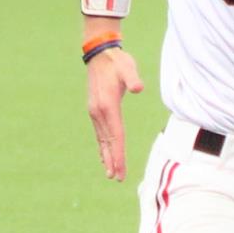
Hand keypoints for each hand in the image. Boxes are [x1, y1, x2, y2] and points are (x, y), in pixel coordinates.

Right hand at [86, 47, 144, 180]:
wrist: (100, 54)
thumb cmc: (118, 61)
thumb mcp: (127, 67)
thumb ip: (132, 78)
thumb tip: (138, 88)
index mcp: (107, 106)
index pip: (116, 135)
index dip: (119, 154)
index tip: (120, 170)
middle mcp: (99, 112)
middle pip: (108, 142)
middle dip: (113, 161)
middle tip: (117, 178)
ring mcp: (95, 112)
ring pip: (102, 139)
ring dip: (106, 156)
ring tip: (110, 173)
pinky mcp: (96, 110)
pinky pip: (100, 133)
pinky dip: (102, 146)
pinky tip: (104, 155)